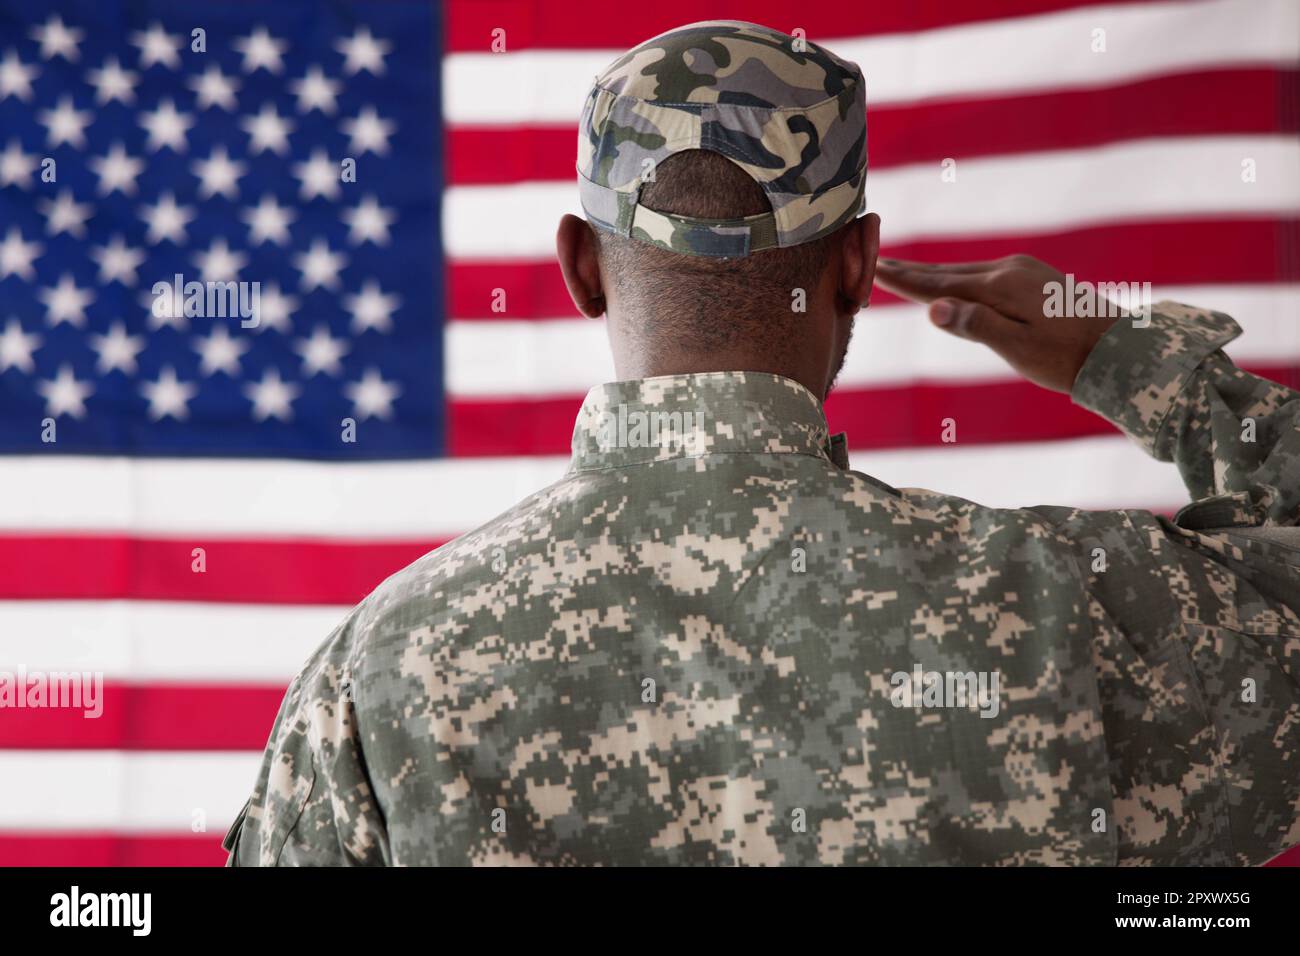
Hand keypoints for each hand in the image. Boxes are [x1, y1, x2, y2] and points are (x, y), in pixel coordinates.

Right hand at [873, 254, 1118, 392]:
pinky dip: (960, 278)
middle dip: (911, 270)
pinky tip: (957, 283)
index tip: (873, 268)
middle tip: (878, 261)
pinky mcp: (1037, 277)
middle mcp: (1009, 269)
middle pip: (947, 272)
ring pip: (966, 272)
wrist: (1121, 349)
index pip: (937, 285)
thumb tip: (932, 309)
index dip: (902, 280)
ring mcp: (1025, 270)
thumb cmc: (1066, 358)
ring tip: (907, 271)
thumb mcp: (1018, 349)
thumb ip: (975, 325)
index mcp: (999, 287)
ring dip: (934, 273)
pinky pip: (985, 274)